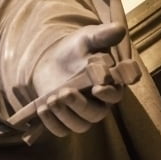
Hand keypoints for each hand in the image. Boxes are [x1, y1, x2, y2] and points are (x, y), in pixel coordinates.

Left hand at [29, 22, 127, 136]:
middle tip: (64, 92)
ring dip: (64, 115)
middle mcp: (100, 104)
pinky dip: (51, 123)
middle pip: (96, 114)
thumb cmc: (77, 49)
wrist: (54, 58)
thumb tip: (119, 28)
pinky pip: (61, 130)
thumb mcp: (87, 38)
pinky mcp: (64, 119)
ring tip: (50, 98)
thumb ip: (102, 35)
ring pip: (79, 125)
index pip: (116, 94)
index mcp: (110, 85)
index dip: (109, 93)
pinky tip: (41, 108)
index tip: (98, 87)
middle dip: (79, 105)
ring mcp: (82, 114)